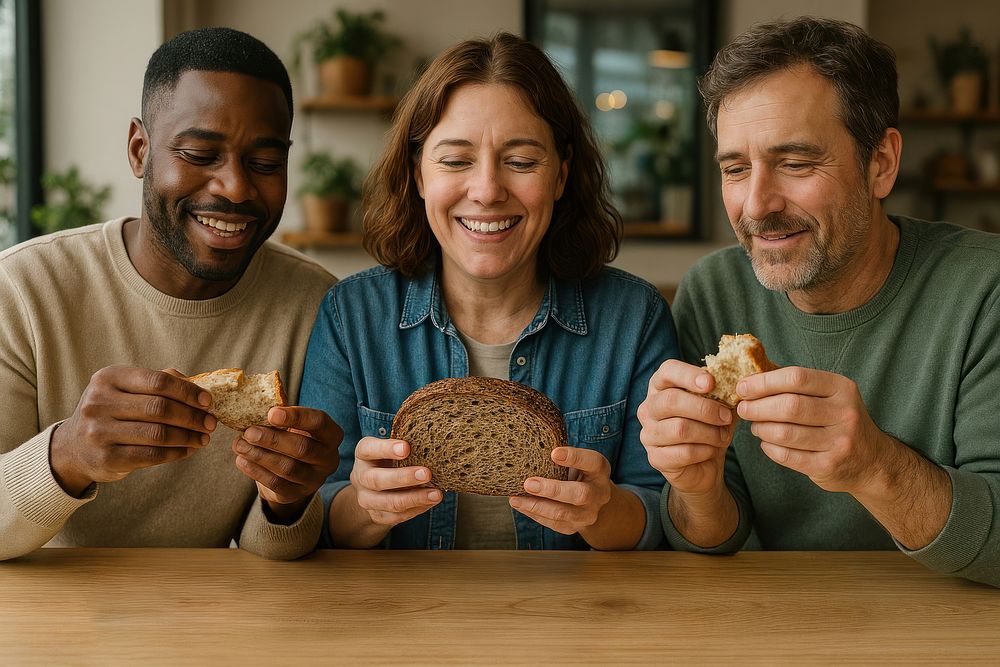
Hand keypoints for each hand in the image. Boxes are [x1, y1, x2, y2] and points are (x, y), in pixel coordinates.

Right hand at [50, 366, 215, 495]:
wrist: (72, 448)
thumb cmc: (111, 412)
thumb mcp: (125, 389)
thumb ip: (158, 381)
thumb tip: (197, 385)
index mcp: (108, 377)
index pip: (158, 380)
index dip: (188, 391)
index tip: (208, 401)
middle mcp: (99, 402)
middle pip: (160, 408)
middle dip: (192, 416)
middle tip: (211, 423)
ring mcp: (99, 431)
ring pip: (158, 433)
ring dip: (188, 437)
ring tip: (204, 438)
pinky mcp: (106, 458)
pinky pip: (151, 455)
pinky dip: (176, 453)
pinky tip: (188, 450)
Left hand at [232, 406, 342, 522]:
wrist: (293, 469)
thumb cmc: (293, 437)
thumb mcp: (294, 425)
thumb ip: (282, 416)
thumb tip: (256, 409)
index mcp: (332, 435)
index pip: (319, 422)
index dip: (296, 416)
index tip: (271, 413)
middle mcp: (328, 459)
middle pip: (302, 448)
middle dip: (273, 439)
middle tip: (249, 432)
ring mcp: (314, 479)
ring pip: (287, 468)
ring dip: (260, 455)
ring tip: (240, 444)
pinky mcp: (297, 494)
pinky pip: (276, 484)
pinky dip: (256, 471)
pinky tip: (242, 460)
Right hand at [348, 437, 442, 527]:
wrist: (373, 488)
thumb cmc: (389, 460)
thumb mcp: (391, 448)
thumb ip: (405, 446)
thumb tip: (432, 445)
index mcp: (363, 454)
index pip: (369, 449)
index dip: (386, 448)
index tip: (406, 447)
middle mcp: (361, 476)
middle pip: (376, 480)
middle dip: (403, 478)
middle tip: (427, 474)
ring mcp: (366, 499)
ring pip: (389, 502)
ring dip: (415, 499)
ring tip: (436, 494)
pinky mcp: (377, 515)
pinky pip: (397, 516)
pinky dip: (416, 509)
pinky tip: (430, 502)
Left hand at [508, 446, 611, 534]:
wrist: (590, 500)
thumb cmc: (577, 472)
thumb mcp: (575, 460)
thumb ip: (560, 455)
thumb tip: (528, 449)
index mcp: (599, 471)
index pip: (593, 462)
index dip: (575, 458)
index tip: (554, 453)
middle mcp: (599, 494)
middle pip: (580, 494)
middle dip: (553, 490)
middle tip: (529, 483)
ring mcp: (588, 514)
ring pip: (564, 514)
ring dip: (537, 506)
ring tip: (516, 498)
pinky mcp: (574, 527)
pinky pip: (553, 523)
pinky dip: (534, 514)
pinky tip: (520, 505)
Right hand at [637, 359, 734, 493]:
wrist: (705, 466)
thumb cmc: (709, 428)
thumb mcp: (719, 406)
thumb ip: (723, 391)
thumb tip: (735, 381)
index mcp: (661, 387)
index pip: (667, 371)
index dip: (688, 374)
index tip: (711, 383)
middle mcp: (649, 408)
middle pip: (671, 400)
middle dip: (705, 409)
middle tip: (726, 416)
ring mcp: (649, 434)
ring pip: (680, 429)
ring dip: (709, 433)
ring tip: (722, 436)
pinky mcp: (655, 458)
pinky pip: (684, 452)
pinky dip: (705, 451)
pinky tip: (711, 451)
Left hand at [736, 366, 887, 493]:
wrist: (873, 461)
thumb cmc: (838, 421)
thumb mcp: (830, 395)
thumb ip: (797, 385)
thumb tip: (750, 379)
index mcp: (842, 388)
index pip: (796, 378)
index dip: (764, 382)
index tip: (743, 387)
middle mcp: (844, 413)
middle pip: (789, 406)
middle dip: (757, 407)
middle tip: (743, 409)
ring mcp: (839, 442)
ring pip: (785, 433)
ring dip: (761, 428)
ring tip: (755, 426)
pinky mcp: (828, 466)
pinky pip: (787, 456)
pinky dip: (769, 448)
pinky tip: (766, 443)